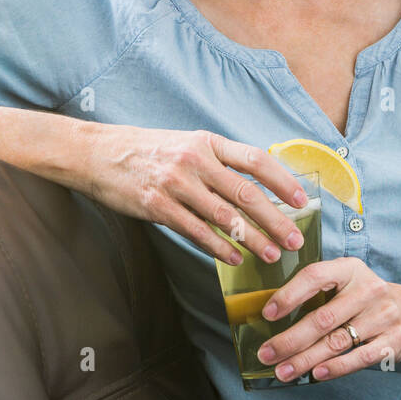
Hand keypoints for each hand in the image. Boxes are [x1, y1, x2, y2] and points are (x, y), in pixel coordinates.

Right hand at [85, 124, 309, 265]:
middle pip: (246, 193)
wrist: (98, 153)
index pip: (255, 160)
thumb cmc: (148, 150)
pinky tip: (235, 258)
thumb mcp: (187, 143)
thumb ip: (218, 161)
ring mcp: (176, 183)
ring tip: (271, 255)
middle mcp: (195, 160)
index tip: (302, 201)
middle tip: (294, 240)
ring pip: (225, 216)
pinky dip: (219, 247)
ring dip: (252, 239)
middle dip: (275, 220)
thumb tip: (256, 187)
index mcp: (207, 141)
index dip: (282, 181)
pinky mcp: (158, 206)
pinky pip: (196, 231)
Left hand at [255, 257, 400, 382]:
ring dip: (305, 360)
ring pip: (337, 342)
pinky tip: (316, 373)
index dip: (289, 295)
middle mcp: (368, 290)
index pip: (315, 276)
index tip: (268, 313)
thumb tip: (274, 313)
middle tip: (267, 353)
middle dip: (290, 339)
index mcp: (350, 269)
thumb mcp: (346, 281)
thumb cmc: (365, 298)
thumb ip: (317, 291)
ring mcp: (382, 316)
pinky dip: (336, 367)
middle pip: (323, 318)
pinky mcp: (392, 341)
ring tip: (283, 371)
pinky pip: (359, 357)